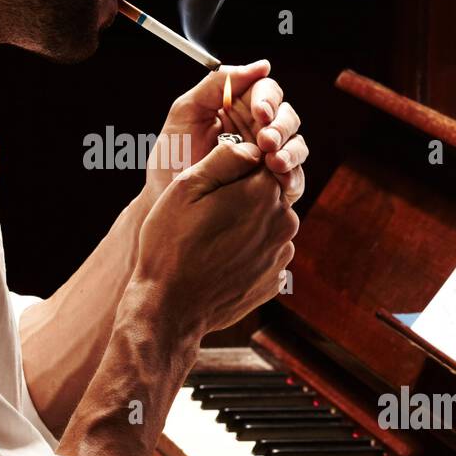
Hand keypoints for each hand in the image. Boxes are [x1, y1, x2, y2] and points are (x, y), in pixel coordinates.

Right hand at [134, 134, 298, 341]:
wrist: (172, 308)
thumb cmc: (172, 245)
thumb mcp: (185, 188)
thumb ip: (223, 159)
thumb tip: (250, 147)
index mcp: (263, 193)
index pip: (262, 162)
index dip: (236, 170)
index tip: (214, 186)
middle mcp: (284, 223)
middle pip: (267, 195)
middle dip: (242, 199)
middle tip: (207, 216)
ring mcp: (282, 255)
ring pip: (267, 225)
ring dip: (246, 227)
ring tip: (210, 243)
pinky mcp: (275, 280)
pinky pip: (264, 254)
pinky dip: (247, 254)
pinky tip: (220, 263)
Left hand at [142, 59, 307, 207]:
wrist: (163, 202)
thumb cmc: (171, 156)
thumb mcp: (187, 112)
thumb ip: (218, 83)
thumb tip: (262, 66)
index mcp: (238, 109)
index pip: (266, 92)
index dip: (268, 99)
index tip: (259, 112)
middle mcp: (257, 130)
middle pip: (286, 117)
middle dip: (280, 126)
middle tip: (265, 140)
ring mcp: (267, 158)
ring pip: (295, 145)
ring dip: (290, 150)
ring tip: (272, 161)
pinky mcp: (272, 186)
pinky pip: (294, 178)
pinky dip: (292, 176)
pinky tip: (280, 178)